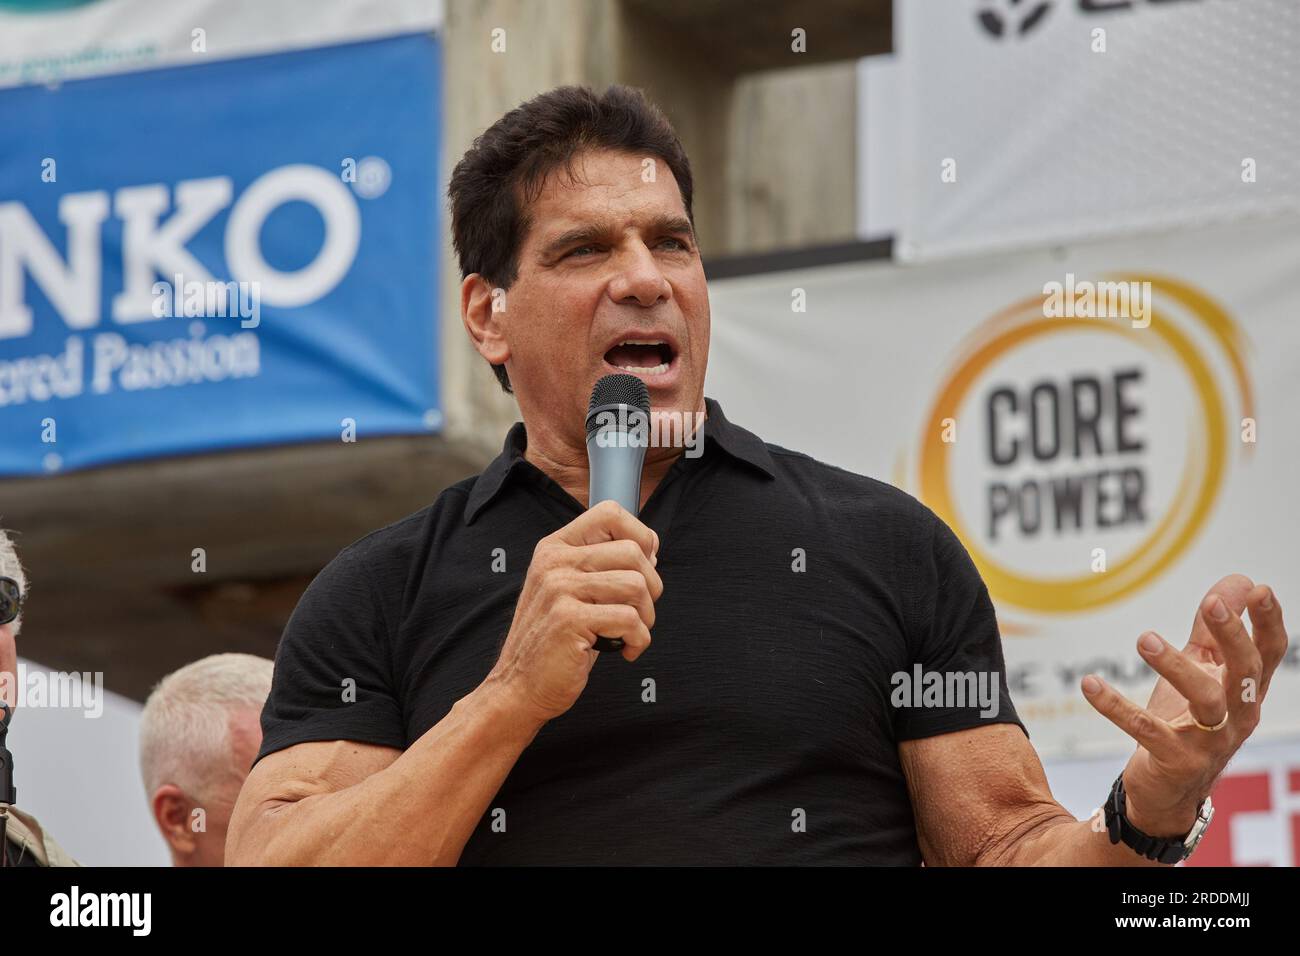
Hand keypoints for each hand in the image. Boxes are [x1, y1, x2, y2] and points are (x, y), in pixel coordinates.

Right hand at [485, 500, 662, 723]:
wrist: (518, 686)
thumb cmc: (554, 641)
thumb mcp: (571, 591)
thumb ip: (603, 566)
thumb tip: (651, 548)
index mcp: (555, 548)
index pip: (609, 513)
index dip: (640, 536)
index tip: (643, 567)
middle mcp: (554, 562)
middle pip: (633, 552)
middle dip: (651, 587)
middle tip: (638, 612)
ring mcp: (559, 588)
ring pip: (636, 585)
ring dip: (646, 617)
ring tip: (629, 633)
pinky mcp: (569, 619)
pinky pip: (630, 619)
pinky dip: (638, 640)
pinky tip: (624, 650)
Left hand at [1081, 574, 1287, 837]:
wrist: (1169, 792)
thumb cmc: (1186, 722)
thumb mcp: (1201, 672)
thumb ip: (1213, 630)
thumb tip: (1238, 581)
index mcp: (1245, 691)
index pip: (1268, 653)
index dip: (1269, 622)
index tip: (1260, 588)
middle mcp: (1236, 716)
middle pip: (1245, 672)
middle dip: (1232, 636)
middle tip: (1212, 602)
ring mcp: (1209, 742)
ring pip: (1205, 699)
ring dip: (1175, 666)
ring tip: (1143, 639)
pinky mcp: (1175, 762)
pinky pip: (1146, 731)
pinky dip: (1116, 707)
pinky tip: (1089, 683)